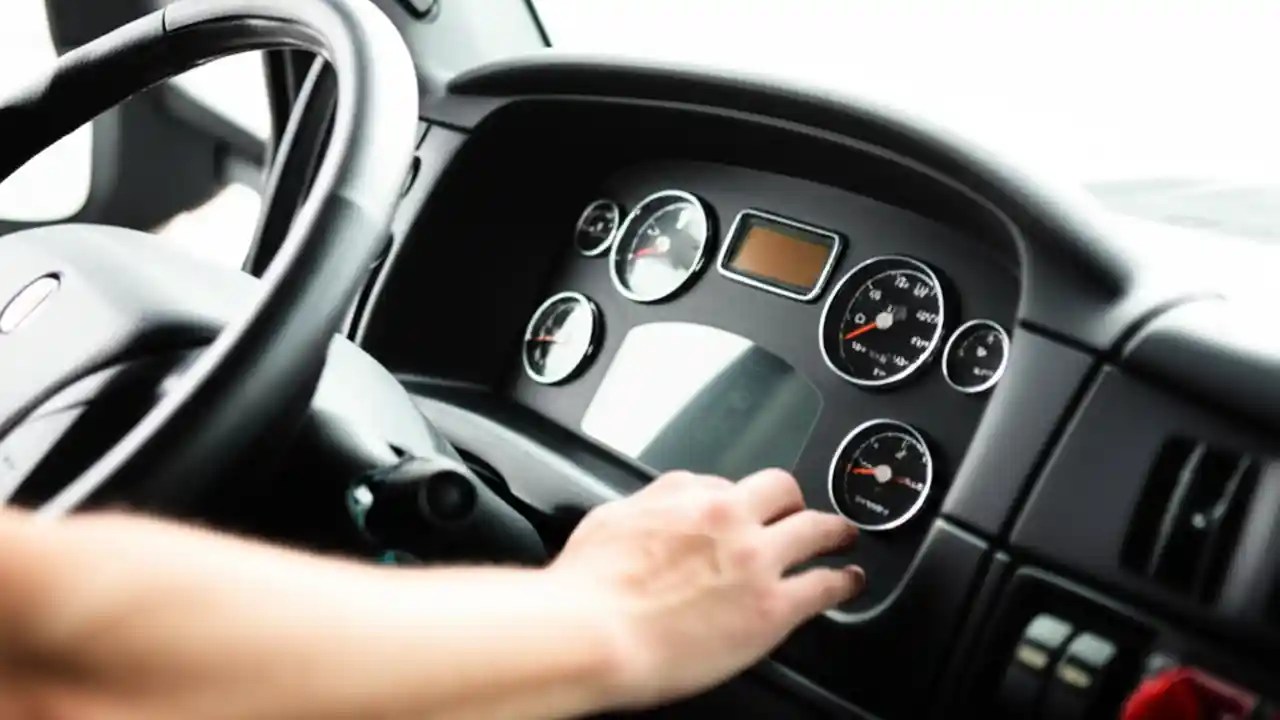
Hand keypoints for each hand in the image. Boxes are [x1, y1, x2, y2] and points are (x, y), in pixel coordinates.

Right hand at [549, 468, 863, 709]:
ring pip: (817, 528)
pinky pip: (825, 585)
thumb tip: (661, 509)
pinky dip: (844, 580)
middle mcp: (728, 517)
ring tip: (844, 536)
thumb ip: (648, 507)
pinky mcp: (772, 607)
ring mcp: (756, 560)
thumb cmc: (587, 587)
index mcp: (686, 495)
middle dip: (793, 501)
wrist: (591, 633)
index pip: (725, 481)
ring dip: (834, 531)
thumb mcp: (610, 521)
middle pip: (782, 490)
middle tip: (799, 512)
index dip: (737, 498)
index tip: (741, 509)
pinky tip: (849, 581)